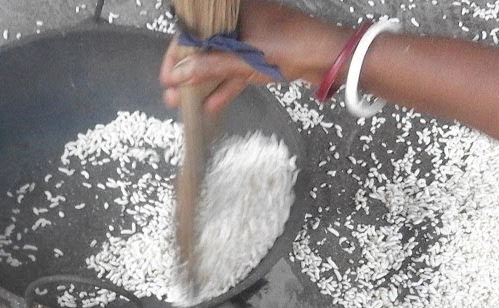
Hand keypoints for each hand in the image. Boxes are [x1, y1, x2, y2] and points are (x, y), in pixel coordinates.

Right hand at [160, 0, 346, 112]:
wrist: (332, 57)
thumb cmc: (291, 46)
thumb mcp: (245, 58)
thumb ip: (209, 67)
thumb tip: (176, 76)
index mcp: (233, 11)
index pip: (194, 30)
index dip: (176, 54)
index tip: (167, 77)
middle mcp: (240, 22)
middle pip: (205, 47)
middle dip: (187, 73)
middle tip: (171, 95)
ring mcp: (252, 40)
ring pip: (220, 61)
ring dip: (203, 83)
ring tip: (185, 105)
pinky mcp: (263, 57)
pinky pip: (236, 71)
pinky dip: (224, 87)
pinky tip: (210, 106)